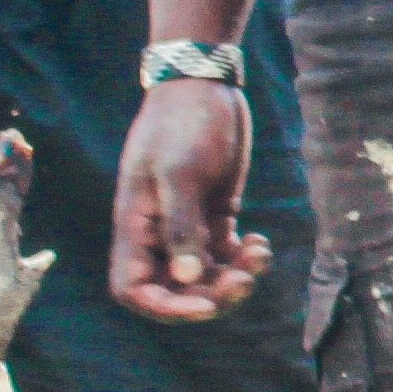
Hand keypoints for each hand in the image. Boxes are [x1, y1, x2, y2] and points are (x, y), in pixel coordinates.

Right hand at [112, 79, 270, 321]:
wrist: (204, 85)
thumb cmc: (183, 123)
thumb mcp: (181, 172)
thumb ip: (182, 226)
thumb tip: (188, 278)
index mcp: (136, 225)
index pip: (133, 287)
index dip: (163, 306)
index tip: (202, 303)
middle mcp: (158, 232)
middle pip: (177, 289)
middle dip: (211, 295)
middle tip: (244, 279)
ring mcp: (188, 224)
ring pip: (206, 275)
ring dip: (234, 277)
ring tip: (258, 254)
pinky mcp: (214, 213)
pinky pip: (225, 254)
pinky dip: (244, 258)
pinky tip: (259, 243)